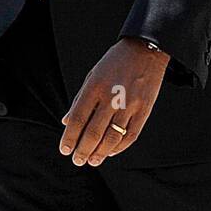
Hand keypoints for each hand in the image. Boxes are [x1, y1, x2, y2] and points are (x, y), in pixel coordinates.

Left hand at [59, 37, 168, 165]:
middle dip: (83, 150)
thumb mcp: (93, 75)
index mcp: (94, 87)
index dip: (70, 138)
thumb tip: (66, 122)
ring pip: (112, 138)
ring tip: (92, 160)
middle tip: (77, 160)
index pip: (78, 119)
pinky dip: (119, 148)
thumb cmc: (115, 62)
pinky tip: (110, 152)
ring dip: (100, 153)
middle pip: (93, 133)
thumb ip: (79, 99)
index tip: (65, 150)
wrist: (145, 50)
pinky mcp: (144, 110)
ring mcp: (129, 105)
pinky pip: (130, 135)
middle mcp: (111, 98)